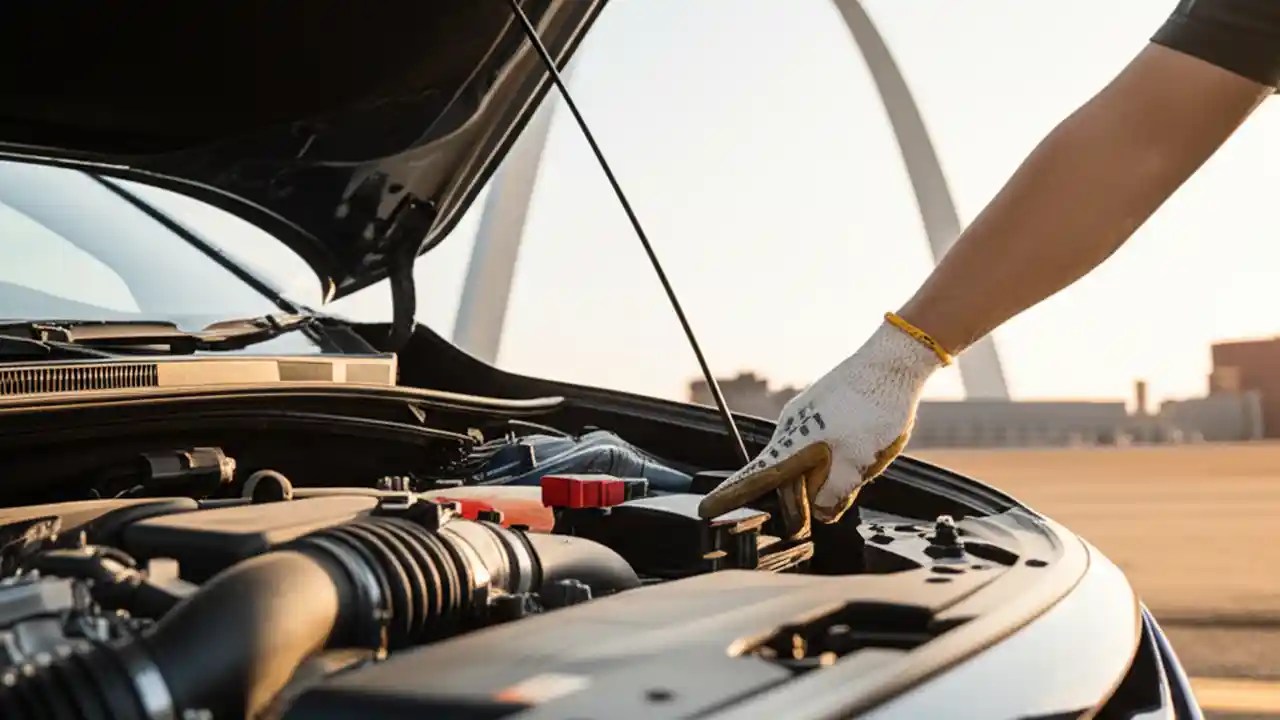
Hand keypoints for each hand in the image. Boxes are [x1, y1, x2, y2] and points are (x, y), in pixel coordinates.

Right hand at [697, 318, 944, 537]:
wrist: (893, 359)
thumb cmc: (875, 409)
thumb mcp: (859, 463)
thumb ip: (835, 492)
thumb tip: (821, 513)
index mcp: (793, 444)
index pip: (754, 478)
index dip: (731, 497)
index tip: (707, 509)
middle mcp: (792, 427)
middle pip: (784, 474)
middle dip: (799, 496)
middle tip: (819, 514)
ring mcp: (807, 414)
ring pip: (805, 457)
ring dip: (822, 475)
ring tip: (856, 472)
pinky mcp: (823, 406)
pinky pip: (819, 440)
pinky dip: (832, 456)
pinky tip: (860, 451)